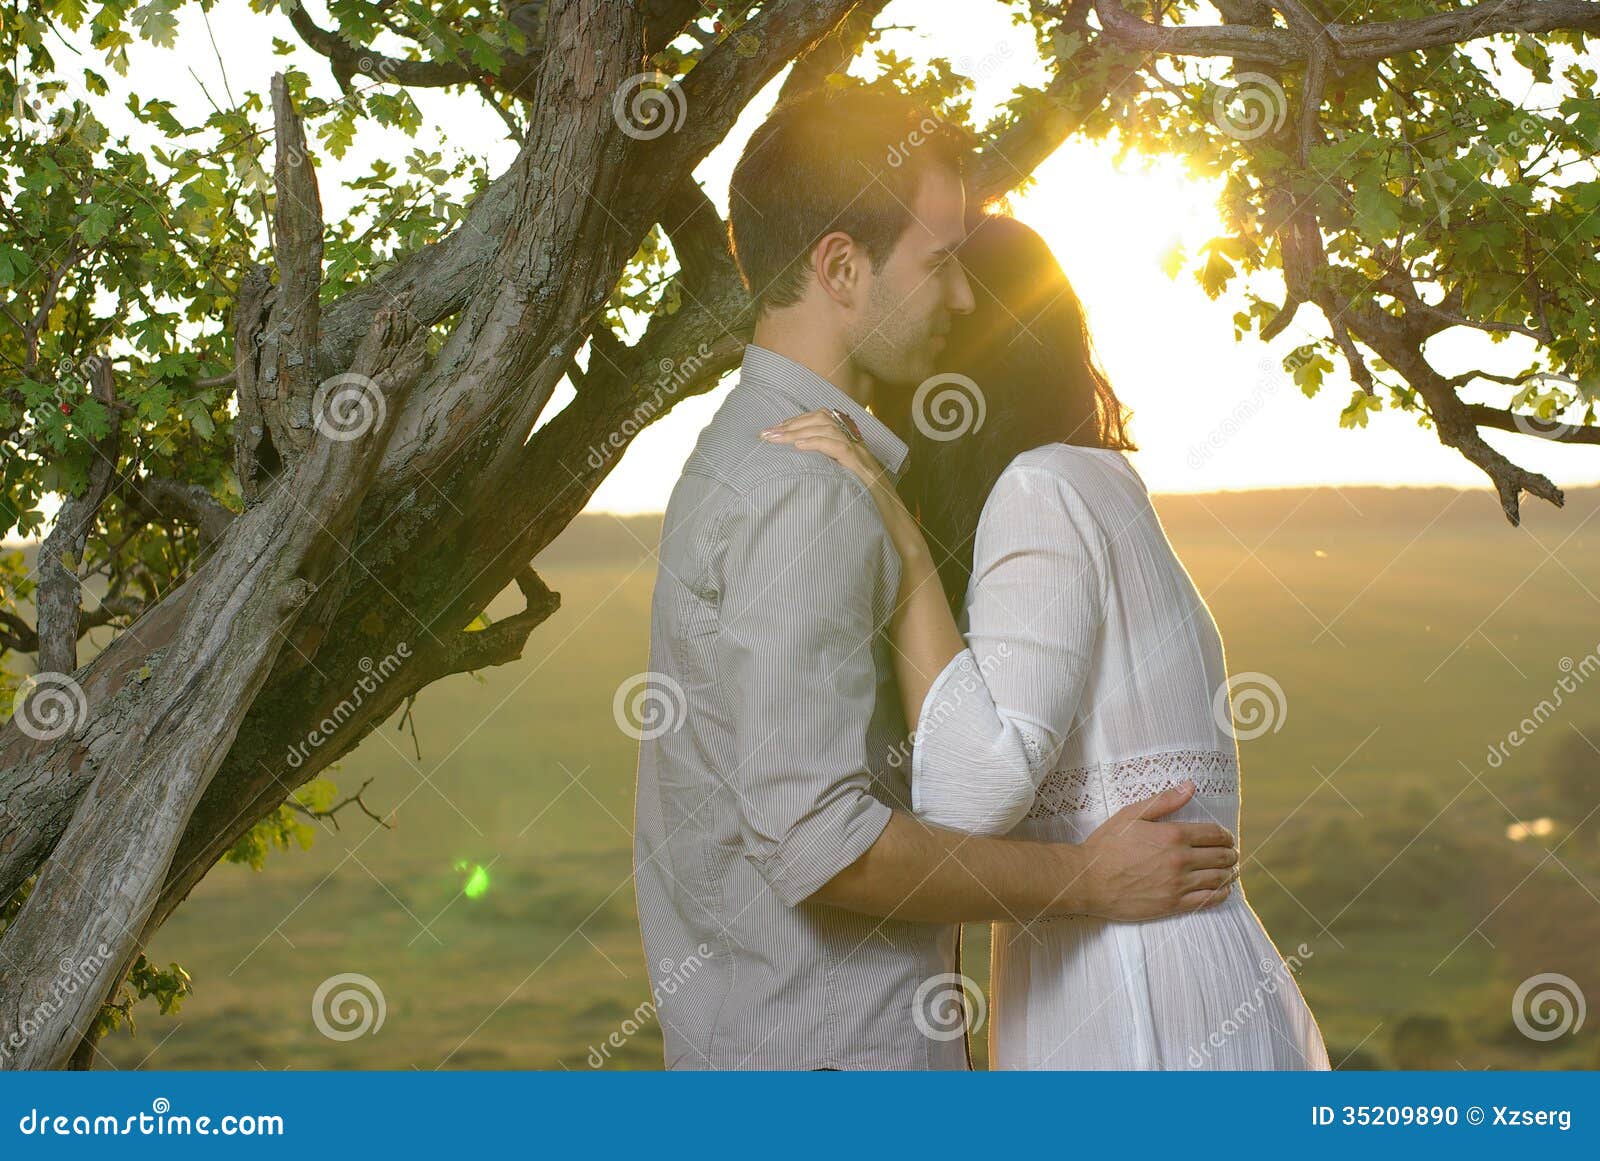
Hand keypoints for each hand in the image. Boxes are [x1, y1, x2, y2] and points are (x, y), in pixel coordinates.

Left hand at [760, 409, 929, 568]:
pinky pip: (839, 448)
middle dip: (792, 423)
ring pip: (828, 429)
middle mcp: (858, 448)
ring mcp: (862, 458)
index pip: (825, 421)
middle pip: (824, 419)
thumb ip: (828, 477)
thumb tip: (797, 477)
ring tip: (775, 439)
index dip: (799, 421)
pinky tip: (798, 447)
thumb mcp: (844, 490)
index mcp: (853, 449)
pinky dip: (817, 443)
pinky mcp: (864, 471)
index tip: (775, 430)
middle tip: (766, 433)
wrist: (897, 531)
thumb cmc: (869, 515)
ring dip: (797, 431)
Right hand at [1075, 781, 1239, 920]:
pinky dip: (1221, 894)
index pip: (1214, 834)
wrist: (1088, 880)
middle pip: (1221, 857)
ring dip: (1229, 874)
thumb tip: (1191, 786)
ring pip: (1218, 879)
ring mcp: (1178, 884)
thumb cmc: (1107, 845)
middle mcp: (1180, 860)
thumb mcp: (1132, 814)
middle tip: (1231, 854)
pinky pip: (1208, 900)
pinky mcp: (1173, 904)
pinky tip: (1222, 891)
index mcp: (1173, 835)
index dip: (1226, 835)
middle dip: (1231, 854)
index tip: (1227, 837)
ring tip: (1230, 871)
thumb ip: (1164, 801)